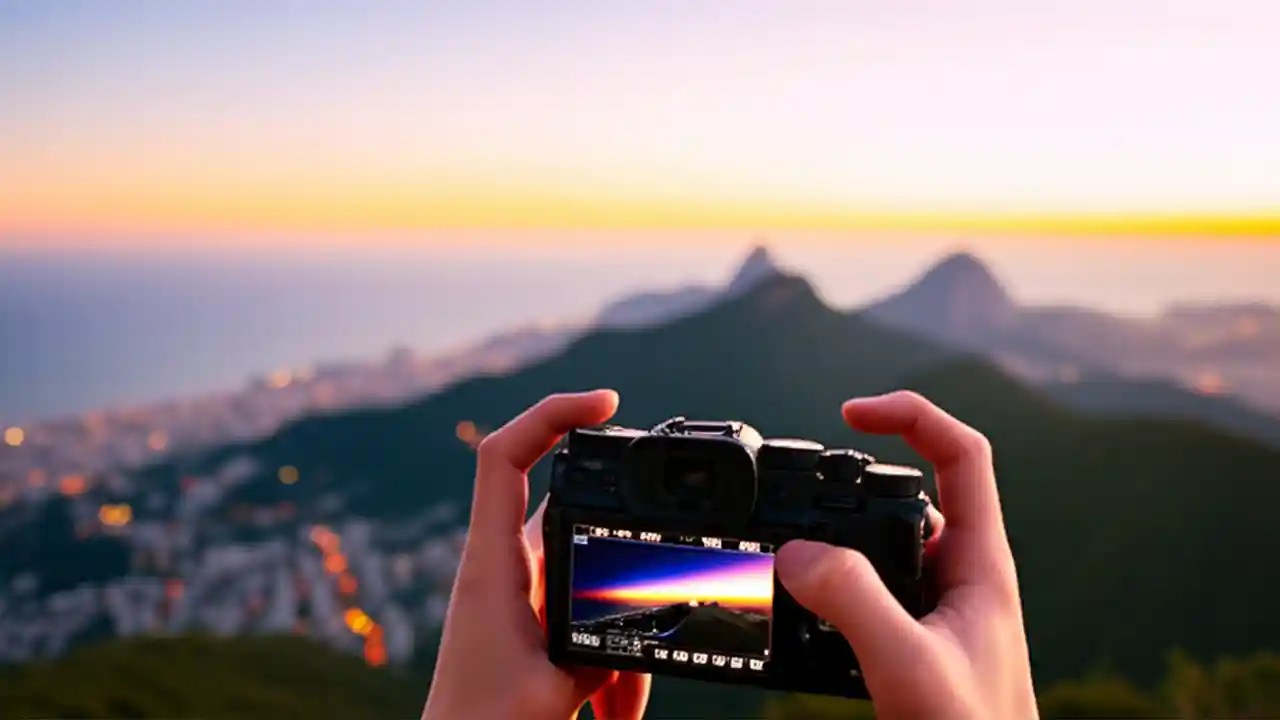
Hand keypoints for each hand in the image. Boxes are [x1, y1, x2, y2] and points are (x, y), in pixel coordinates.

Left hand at [422, 391, 650, 719]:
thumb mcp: (556, 688)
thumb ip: (606, 650)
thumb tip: (647, 627)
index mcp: (490, 565)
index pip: (505, 458)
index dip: (551, 414)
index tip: (607, 403)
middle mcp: (500, 565)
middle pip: (570, 518)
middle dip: (619, 559)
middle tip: (643, 616)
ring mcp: (516, 590)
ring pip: (587, 576)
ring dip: (614, 642)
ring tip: (615, 708)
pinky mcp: (529, 617)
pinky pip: (584, 615)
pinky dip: (609, 660)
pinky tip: (612, 709)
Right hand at [775, 391, 1036, 718]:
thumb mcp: (907, 665)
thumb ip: (854, 602)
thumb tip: (797, 551)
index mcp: (980, 564)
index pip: (961, 455)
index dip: (911, 417)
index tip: (852, 415)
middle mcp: (960, 576)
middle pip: (909, 493)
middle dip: (852, 482)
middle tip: (799, 487)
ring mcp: (935, 608)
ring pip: (880, 546)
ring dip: (834, 540)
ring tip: (787, 548)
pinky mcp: (912, 639)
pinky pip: (865, 591)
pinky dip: (827, 587)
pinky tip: (799, 608)